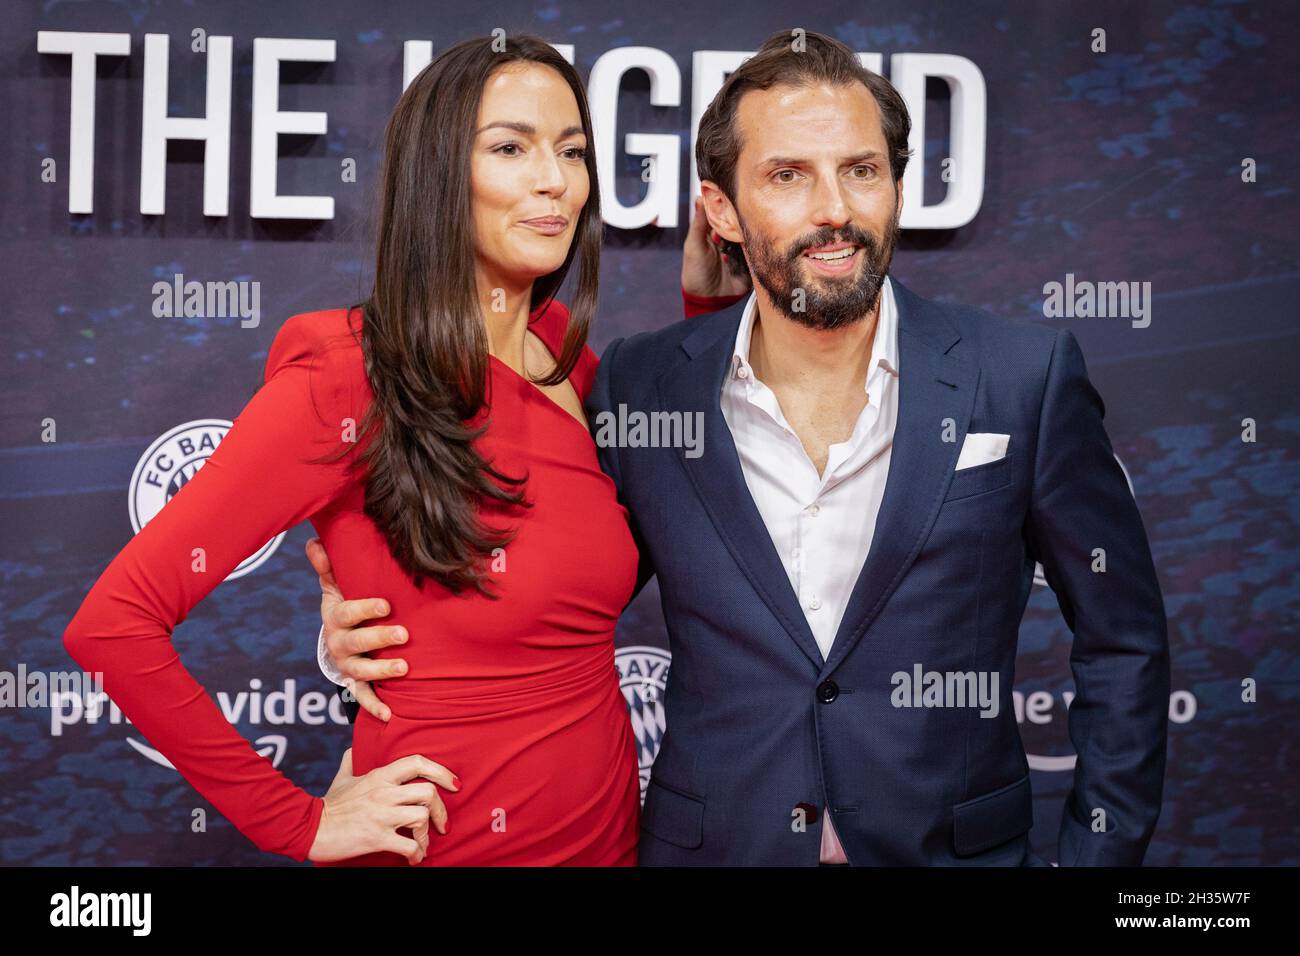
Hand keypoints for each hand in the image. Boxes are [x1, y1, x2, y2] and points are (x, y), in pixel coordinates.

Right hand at [307, 536, 406, 721]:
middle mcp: (339, 644)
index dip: (365, 609)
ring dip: (381, 671)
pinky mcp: (356, 682)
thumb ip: (328, 566)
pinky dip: (374, 706)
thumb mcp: (335, 586)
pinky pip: (363, 696)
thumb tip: (314, 540)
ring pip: (361, 671)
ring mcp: (348, 665)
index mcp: (336, 617)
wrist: (339, 637)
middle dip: (379, 638)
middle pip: (357, 643)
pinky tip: (389, 714)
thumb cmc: (344, 606)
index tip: (387, 605)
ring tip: (404, 668)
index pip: (348, 613)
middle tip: (403, 635)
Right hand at [309, 749, 458, 864]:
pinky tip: (414, 857)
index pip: (417, 762)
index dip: (441, 771)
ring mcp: (381, 815)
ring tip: (422, 843)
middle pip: (427, 793)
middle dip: (441, 810)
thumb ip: (352, 761)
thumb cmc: (329, 804)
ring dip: (427, 835)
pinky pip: (408, 846)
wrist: (310, 828)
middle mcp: (383, 792)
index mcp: (380, 775)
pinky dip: (416, 854)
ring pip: (421, 818)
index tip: (453, 783)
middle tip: (442, 823)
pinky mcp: (376, 837)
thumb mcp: (343, 777)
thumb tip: (355, 748)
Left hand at [681, 195, 750, 298]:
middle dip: (743, 214)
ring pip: (750, 233)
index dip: (727, 202)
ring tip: (758, 216)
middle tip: (751, 201)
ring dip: (753, 227)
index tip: (734, 189)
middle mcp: (728, 240)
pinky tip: (762, 234)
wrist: (710, 301)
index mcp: (712, 234)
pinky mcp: (751, 261)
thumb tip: (699, 197)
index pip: (722, 213)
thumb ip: (699, 223)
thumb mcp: (694, 246)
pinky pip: (758, 249)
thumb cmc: (696, 274)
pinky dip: (760, 242)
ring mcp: (741, 250)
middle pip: (738, 222)